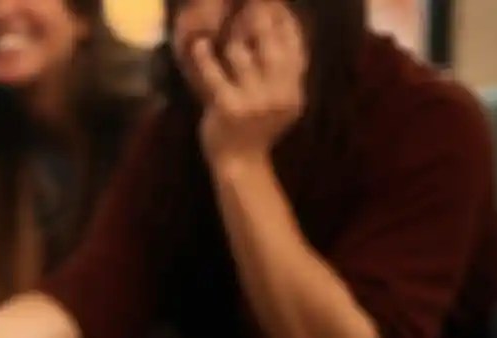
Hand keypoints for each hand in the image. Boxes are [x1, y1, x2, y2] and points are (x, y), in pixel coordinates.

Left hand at [192, 1, 306, 167]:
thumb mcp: (281, 100)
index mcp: (294, 90)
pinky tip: (200, 44)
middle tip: (247, 3)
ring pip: (240, 54)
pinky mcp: (228, 107)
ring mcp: (253, 101)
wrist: (240, 162)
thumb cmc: (257, 127)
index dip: (284, 20)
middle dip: (258, 18)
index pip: (295, 45)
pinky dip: (205, 56)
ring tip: (226, 33)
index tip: (276, 4)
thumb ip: (284, 71)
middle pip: (269, 43)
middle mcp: (279, 94)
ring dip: (230, 39)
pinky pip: (214, 73)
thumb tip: (280, 29)